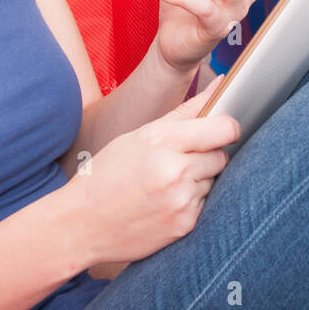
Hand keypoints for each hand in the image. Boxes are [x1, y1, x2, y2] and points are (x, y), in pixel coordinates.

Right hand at [66, 75, 238, 264]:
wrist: (81, 223)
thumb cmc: (107, 174)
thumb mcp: (138, 136)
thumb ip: (183, 112)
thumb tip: (219, 84)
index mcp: (160, 140)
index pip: (224, 128)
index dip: (227, 129)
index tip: (222, 131)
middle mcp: (174, 169)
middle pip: (222, 157)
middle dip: (207, 156)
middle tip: (180, 161)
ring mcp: (180, 200)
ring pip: (212, 182)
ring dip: (198, 181)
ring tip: (165, 184)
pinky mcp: (184, 225)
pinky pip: (204, 206)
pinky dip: (189, 203)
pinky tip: (163, 203)